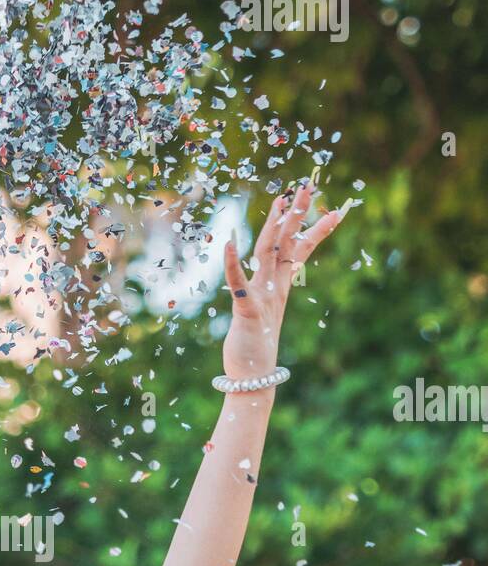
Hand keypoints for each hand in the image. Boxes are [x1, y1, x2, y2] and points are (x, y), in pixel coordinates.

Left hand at [221, 179, 345, 379]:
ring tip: (283, 199)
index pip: (300, 251)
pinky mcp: (247, 311)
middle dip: (299, 214)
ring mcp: (262, 297)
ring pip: (269, 254)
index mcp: (278, 287)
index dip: (315, 230)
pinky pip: (238, 284)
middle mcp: (273, 288)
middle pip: (288, 243)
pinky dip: (233, 264)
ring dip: (275, 225)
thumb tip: (266, 288)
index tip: (335, 210)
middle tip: (309, 186)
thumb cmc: (254, 349)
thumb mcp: (261, 314)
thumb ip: (262, 295)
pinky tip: (228, 243)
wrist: (253, 379)